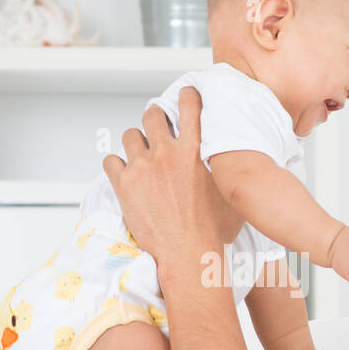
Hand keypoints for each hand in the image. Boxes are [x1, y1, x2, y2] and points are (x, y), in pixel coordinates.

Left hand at [102, 87, 240, 274]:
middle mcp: (167, 153)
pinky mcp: (124, 184)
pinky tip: (122, 173)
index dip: (185, 96)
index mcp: (196, 150)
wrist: (188, 253)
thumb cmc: (212, 230)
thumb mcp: (231, 192)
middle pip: (152, 115)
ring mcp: (144, 167)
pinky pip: (110, 161)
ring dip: (134, 142)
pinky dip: (115, 165)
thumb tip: (238, 163)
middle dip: (154, 118)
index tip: (183, 95)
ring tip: (139, 155)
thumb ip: (229, 170)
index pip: (189, 106)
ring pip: (129, 135)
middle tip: (156, 129)